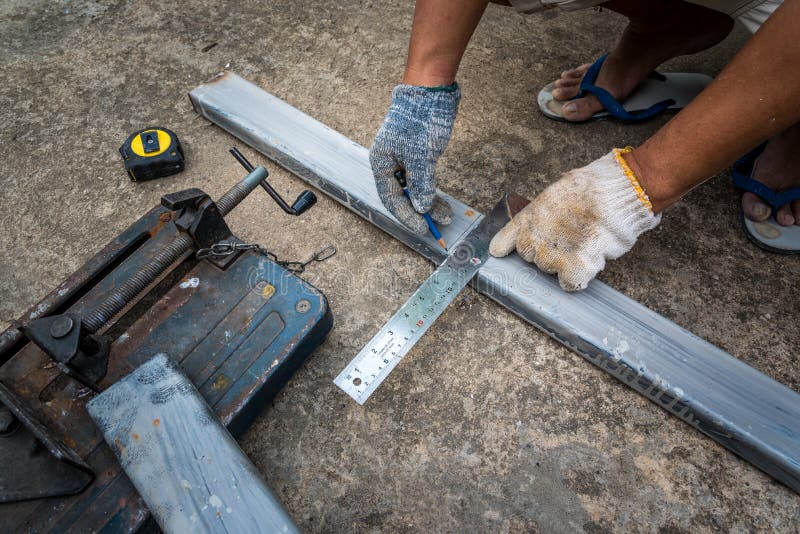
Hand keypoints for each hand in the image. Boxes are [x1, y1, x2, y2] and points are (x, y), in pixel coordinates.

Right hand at [369, 84, 459, 233]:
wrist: (431, 90)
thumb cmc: (420, 120)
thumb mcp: (421, 157)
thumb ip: (421, 184)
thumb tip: (422, 208)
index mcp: (382, 162)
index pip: (391, 198)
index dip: (407, 215)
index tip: (422, 227)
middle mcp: (390, 162)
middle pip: (403, 195)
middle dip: (420, 211)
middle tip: (437, 224)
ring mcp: (404, 157)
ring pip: (414, 187)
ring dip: (428, 201)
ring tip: (446, 215)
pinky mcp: (417, 152)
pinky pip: (422, 177)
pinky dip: (430, 189)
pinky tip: (440, 199)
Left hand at [489, 150, 661, 290]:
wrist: (616, 195)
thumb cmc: (593, 189)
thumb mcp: (559, 192)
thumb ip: (546, 212)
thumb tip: (549, 221)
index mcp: (529, 217)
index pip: (506, 239)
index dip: (504, 246)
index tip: (499, 253)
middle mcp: (534, 239)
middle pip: (531, 258)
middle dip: (546, 251)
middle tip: (568, 239)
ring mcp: (551, 256)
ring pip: (550, 270)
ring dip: (564, 263)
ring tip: (584, 244)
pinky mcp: (572, 269)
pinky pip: (569, 283)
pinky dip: (578, 278)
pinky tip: (589, 262)